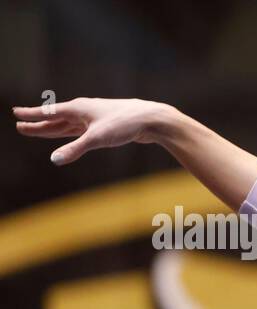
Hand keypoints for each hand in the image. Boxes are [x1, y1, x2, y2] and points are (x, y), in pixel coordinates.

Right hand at [12, 97, 173, 165]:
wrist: (150, 119)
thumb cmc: (124, 124)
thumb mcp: (97, 138)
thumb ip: (75, 149)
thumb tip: (55, 159)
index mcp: (77, 109)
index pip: (48, 113)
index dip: (32, 115)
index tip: (16, 114)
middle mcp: (83, 111)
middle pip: (55, 120)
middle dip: (37, 124)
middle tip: (20, 126)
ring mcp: (94, 118)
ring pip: (67, 125)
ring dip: (52, 129)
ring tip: (36, 130)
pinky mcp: (104, 126)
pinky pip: (80, 130)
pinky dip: (70, 133)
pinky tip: (67, 135)